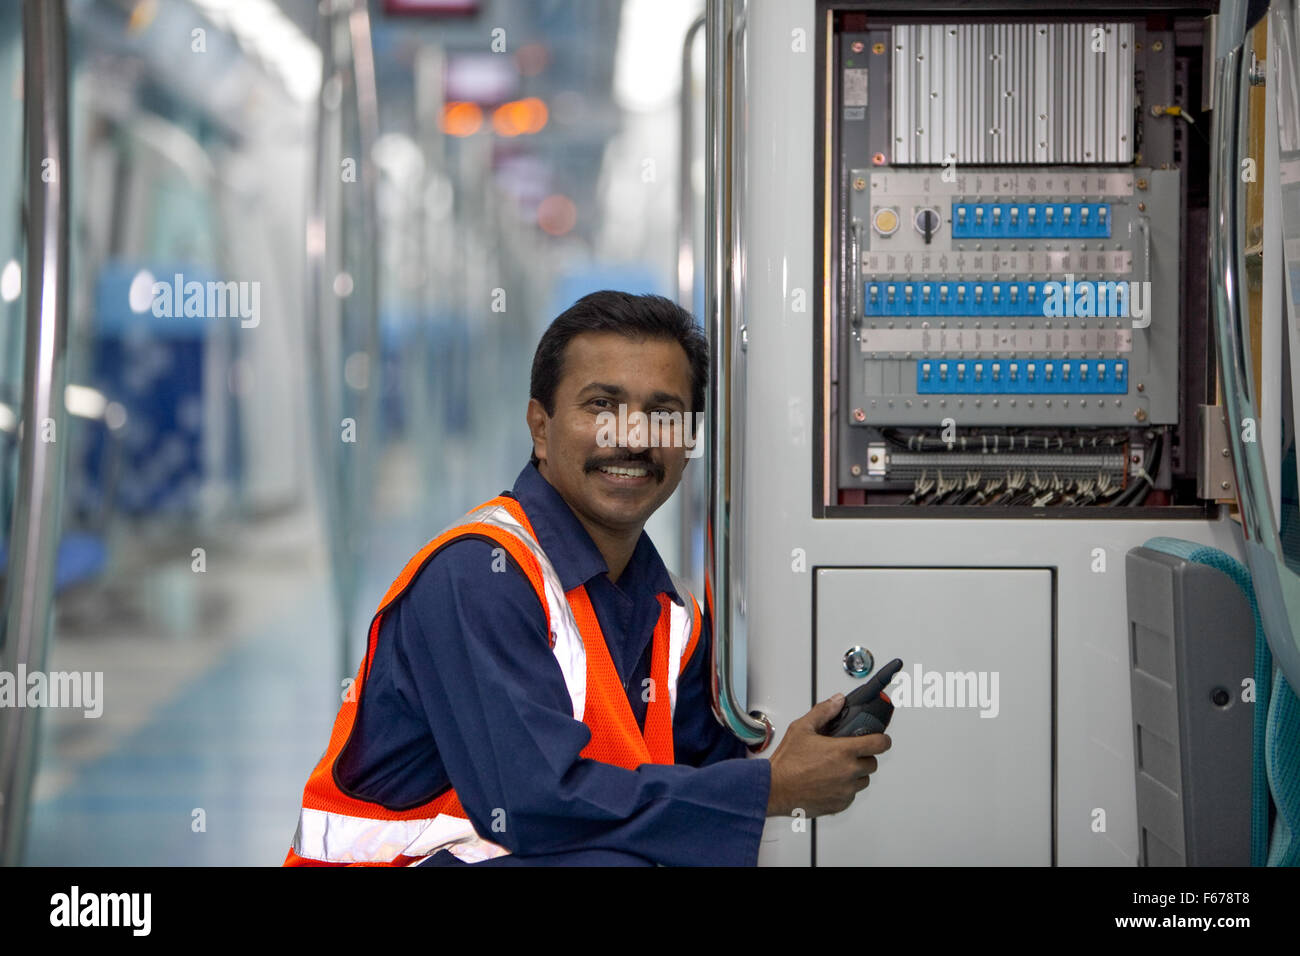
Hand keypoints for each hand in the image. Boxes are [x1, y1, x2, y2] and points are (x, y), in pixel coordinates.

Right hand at [765, 693, 891, 817]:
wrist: (774, 789)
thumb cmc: (786, 762)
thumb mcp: (802, 728)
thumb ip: (823, 712)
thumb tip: (837, 701)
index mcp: (843, 751)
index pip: (879, 744)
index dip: (883, 739)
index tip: (881, 739)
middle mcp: (848, 772)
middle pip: (872, 763)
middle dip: (863, 757)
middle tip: (847, 754)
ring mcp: (846, 790)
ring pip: (863, 780)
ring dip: (855, 774)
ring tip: (836, 769)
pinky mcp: (840, 805)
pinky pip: (851, 795)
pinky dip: (845, 789)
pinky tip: (829, 782)